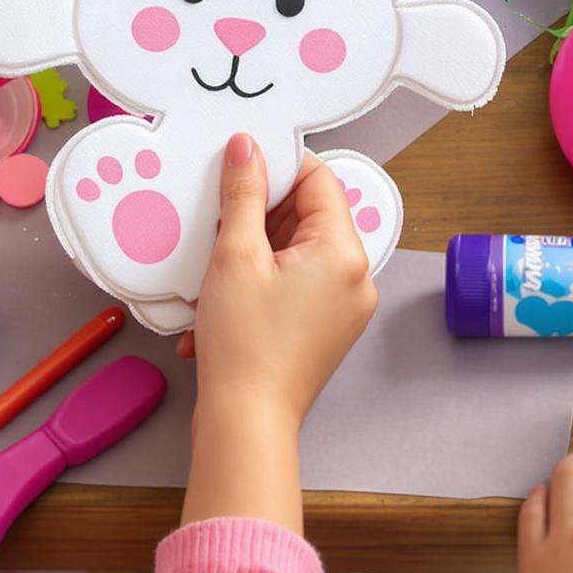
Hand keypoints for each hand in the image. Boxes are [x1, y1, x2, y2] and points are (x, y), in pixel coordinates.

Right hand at [178, 140, 375, 530]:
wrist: (246, 424)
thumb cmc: (245, 347)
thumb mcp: (235, 254)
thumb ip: (243, 192)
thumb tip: (248, 147)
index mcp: (344, 253)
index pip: (318, 180)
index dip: (277, 166)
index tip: (241, 165)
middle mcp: (355, 279)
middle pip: (307, 216)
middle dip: (258, 214)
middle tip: (220, 222)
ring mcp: (343, 308)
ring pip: (296, 250)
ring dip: (253, 249)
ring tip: (217, 269)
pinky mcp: (325, 329)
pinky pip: (295, 283)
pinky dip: (259, 280)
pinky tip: (223, 298)